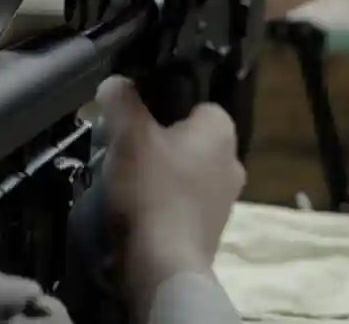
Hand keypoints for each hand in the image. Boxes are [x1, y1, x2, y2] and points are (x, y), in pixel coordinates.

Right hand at [97, 78, 245, 320]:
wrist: (162, 266)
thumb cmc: (151, 191)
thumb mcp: (128, 134)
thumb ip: (121, 100)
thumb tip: (115, 82)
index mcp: (221, 130)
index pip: (194, 102)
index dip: (160, 107)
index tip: (134, 121)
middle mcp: (232, 161)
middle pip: (186, 139)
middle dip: (157, 143)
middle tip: (124, 151)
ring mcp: (225, 200)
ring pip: (185, 173)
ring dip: (159, 176)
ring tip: (126, 184)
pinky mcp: (210, 230)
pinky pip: (183, 204)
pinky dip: (163, 205)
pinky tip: (138, 212)